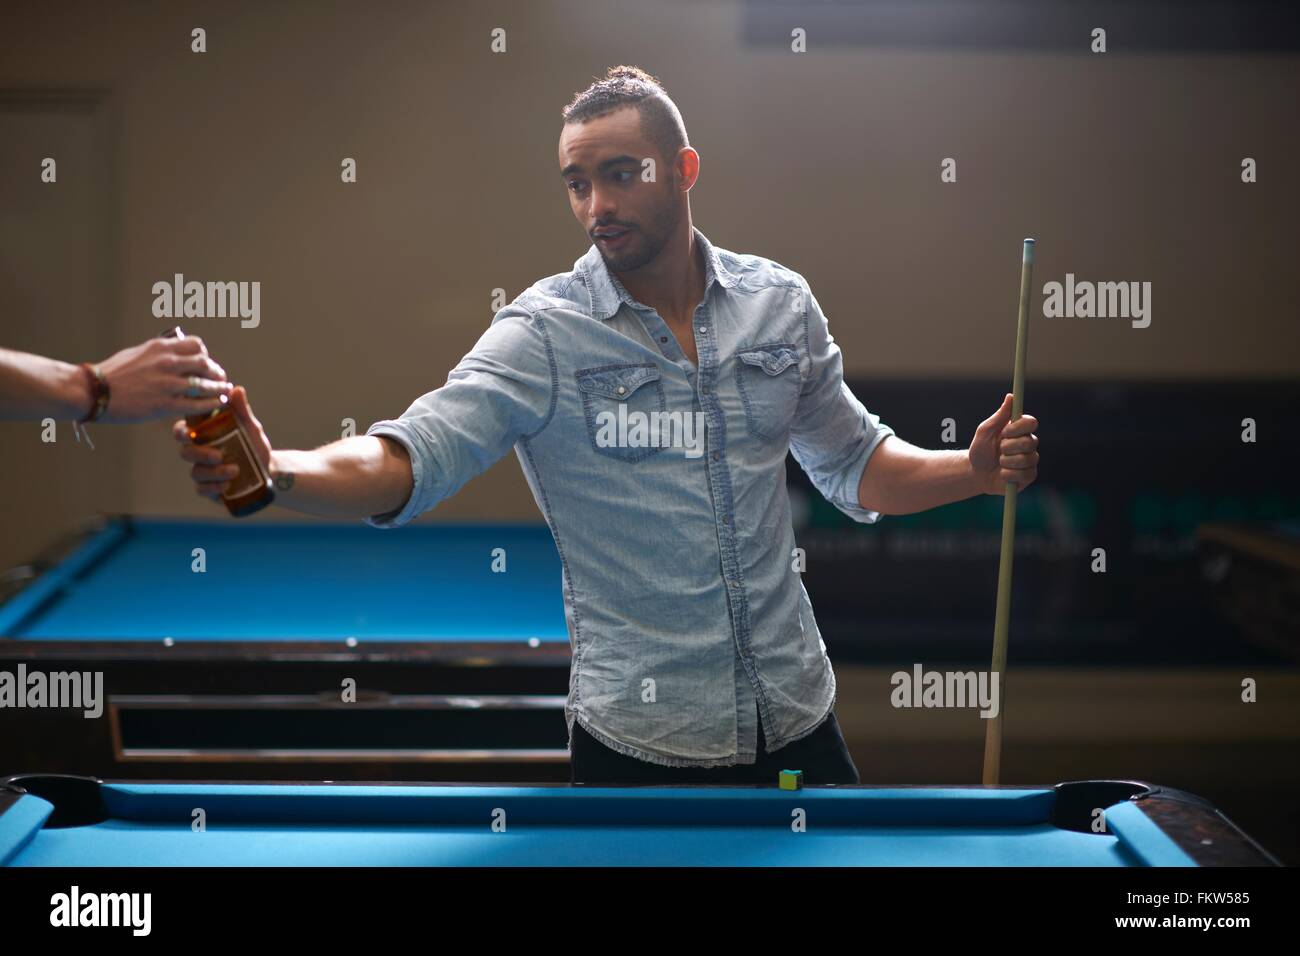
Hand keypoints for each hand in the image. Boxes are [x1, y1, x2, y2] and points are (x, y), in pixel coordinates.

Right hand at [98, 335, 231, 422]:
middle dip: (217, 372)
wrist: (92, 391)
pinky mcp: (164, 404)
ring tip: (225, 392)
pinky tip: (218, 405)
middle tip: (220, 378)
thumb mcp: (136, 354)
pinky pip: (197, 404)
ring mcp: (167, 384)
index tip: (206, 363)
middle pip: (205, 363)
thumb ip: (156, 354)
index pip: (196, 345)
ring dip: (219, 388)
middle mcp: (167, 363)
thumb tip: (170, 354)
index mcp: (160, 348)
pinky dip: (212, 404)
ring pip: (205, 384)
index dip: (205, 354)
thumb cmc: (111, 373)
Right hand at [173, 386, 273, 500]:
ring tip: (234, 470)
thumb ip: (241, 411)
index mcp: (204, 435)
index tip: (190, 432)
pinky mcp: (210, 488)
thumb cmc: (254, 444)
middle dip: (200, 454)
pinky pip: (202, 489)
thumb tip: (236, 389)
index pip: (183, 430)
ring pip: (196, 472)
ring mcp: (203, 471)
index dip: (181, 431)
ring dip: (213, 472)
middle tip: (219, 455)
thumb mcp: (250, 427)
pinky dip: (213, 487)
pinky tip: (226, 485)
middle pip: (185, 452)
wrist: (269, 469)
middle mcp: (199, 452)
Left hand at [969, 393, 1038, 494]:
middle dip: (1008, 447)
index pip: (1031, 422)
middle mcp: (1029, 444)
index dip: (1019, 428)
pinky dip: (1008, 475)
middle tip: (999, 450)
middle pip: (1030, 442)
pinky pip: (1023, 475)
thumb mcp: (985, 431)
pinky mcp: (1029, 476)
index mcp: (1019, 430)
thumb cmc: (980, 450)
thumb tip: (1011, 396)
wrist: (976, 473)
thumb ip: (999, 415)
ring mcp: (1031, 460)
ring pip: (1025, 459)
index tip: (1004, 432)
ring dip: (1006, 462)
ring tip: (999, 462)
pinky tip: (1003, 474)